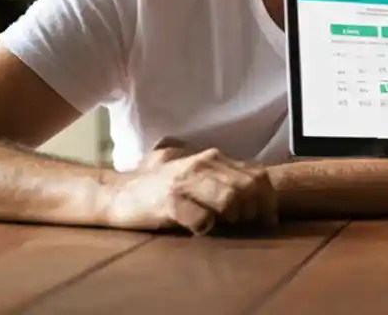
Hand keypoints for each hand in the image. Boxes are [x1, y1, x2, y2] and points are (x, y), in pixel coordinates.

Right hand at [105, 139, 280, 234]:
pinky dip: (205, 228)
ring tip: (220, 226)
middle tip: (242, 227)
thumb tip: (262, 206)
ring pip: (230, 199)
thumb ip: (226, 183)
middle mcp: (203, 164)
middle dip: (252, 213)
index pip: (258, 176)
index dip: (268, 202)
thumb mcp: (199, 179)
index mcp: (214, 159)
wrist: (119, 193)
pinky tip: (197, 229)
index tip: (267, 222)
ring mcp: (185, 181)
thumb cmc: (164, 191)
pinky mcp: (169, 201)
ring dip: (232, 219)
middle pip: (248, 189)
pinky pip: (202, 219)